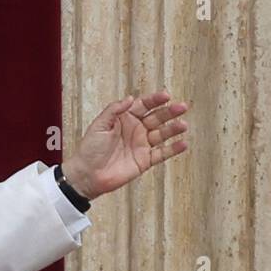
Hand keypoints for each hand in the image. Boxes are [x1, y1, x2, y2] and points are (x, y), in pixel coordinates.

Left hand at [61, 91, 190, 198]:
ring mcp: (142, 145)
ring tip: (183, 125)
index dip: (155, 100)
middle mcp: (136, 130)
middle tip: (181, 107)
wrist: (87, 174)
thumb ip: (114, 110)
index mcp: (125, 118)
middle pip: (157, 118)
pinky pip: (162, 154)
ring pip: (162, 134)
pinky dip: (173, 149)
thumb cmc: (90, 149)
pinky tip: (183, 144)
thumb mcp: (100, 124)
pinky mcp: (145, 161)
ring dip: (173, 129)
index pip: (144, 105)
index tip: (166, 96)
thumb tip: (130, 98)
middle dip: (169, 112)